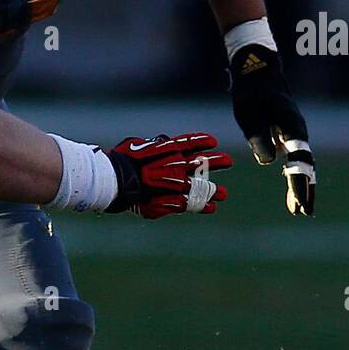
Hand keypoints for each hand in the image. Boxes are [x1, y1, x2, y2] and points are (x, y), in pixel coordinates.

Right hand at [105, 133, 230, 218]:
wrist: (119, 179)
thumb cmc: (123, 161)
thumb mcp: (137, 145)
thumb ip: (153, 147)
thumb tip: (163, 143)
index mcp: (169, 149)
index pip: (190, 142)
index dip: (202, 140)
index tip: (213, 141)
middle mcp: (178, 164)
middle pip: (203, 163)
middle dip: (217, 162)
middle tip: (229, 161)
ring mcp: (178, 182)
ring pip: (202, 186)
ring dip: (213, 190)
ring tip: (223, 194)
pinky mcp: (174, 198)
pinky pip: (193, 203)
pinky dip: (202, 206)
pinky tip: (210, 208)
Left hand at [229, 44, 314, 215]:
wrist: (258, 74)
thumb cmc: (252, 94)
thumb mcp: (250, 116)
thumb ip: (259, 139)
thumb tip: (268, 162)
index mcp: (291, 128)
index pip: (299, 161)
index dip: (299, 183)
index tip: (299, 202)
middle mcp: (298, 133)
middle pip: (306, 166)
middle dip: (305, 190)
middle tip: (304, 212)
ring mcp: (294, 135)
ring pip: (302, 165)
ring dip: (301, 186)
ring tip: (299, 210)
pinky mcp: (287, 136)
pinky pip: (295, 161)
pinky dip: (295, 177)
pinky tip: (291, 193)